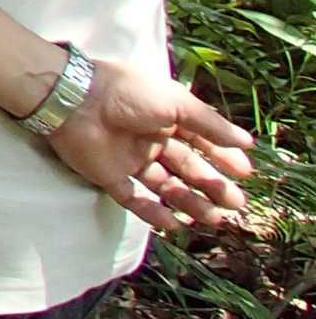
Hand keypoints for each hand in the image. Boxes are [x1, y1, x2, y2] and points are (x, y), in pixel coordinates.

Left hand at [44, 56, 253, 235]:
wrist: (74, 100)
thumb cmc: (127, 94)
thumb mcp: (175, 103)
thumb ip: (209, 124)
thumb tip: (245, 141)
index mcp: (164, 117)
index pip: (199, 140)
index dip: (222, 156)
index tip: (244, 173)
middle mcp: (149, 138)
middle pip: (186, 167)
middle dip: (212, 185)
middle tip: (235, 204)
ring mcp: (128, 158)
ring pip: (165, 186)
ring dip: (190, 203)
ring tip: (215, 219)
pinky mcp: (108, 175)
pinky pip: (133, 199)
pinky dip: (152, 212)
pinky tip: (174, 224)